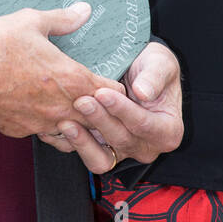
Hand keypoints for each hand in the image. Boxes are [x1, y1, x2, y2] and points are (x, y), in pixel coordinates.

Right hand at [0, 2, 124, 136]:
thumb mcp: (30, 21)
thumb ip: (62, 19)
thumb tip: (83, 11)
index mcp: (69, 79)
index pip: (112, 94)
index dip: (115, 87)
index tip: (111, 80)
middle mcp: (59, 108)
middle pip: (98, 122)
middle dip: (102, 110)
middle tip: (98, 98)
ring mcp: (40, 123)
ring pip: (74, 135)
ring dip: (77, 123)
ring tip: (73, 108)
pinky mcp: (20, 130)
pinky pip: (45, 135)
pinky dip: (50, 127)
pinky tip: (43, 111)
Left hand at [38, 41, 183, 173]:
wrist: (134, 70)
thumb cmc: (151, 66)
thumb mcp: (161, 63)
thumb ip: (155, 77)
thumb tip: (143, 93)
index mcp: (167, 131)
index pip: (145, 125)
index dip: (123, 110)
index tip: (104, 93)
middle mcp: (146, 146)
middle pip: (121, 139)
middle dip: (99, 120)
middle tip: (81, 100)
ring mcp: (122, 151)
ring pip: (101, 158)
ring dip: (83, 141)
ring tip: (66, 122)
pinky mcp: (101, 150)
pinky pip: (85, 155)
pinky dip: (69, 144)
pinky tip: (54, 128)